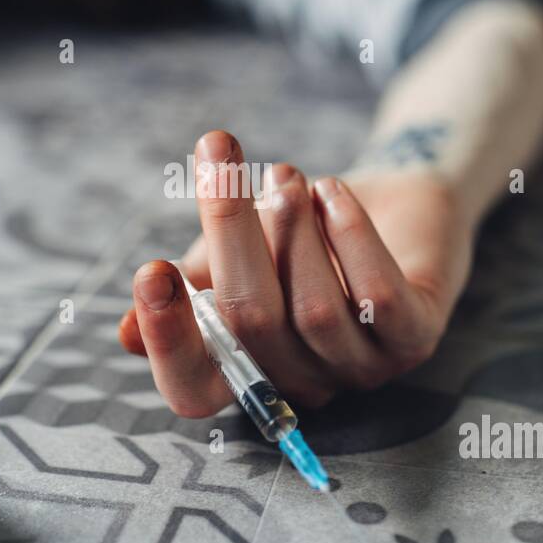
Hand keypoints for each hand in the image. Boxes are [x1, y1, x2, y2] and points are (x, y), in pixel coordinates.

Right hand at [118, 130, 474, 416]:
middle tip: (218, 151)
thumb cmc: (296, 231)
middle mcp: (301, 385)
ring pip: (314, 311)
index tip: (152, 270)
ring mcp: (363, 370)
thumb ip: (192, 286)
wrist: (390, 201)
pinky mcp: (417, 339)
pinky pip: (377, 296)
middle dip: (230, 231)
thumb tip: (125, 335)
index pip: (194, 390)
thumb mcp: (232, 251)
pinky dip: (349, 235)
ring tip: (287, 173)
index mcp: (244, 372)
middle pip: (251, 328)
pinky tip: (333, 192)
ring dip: (292, 227)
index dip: (168, 342)